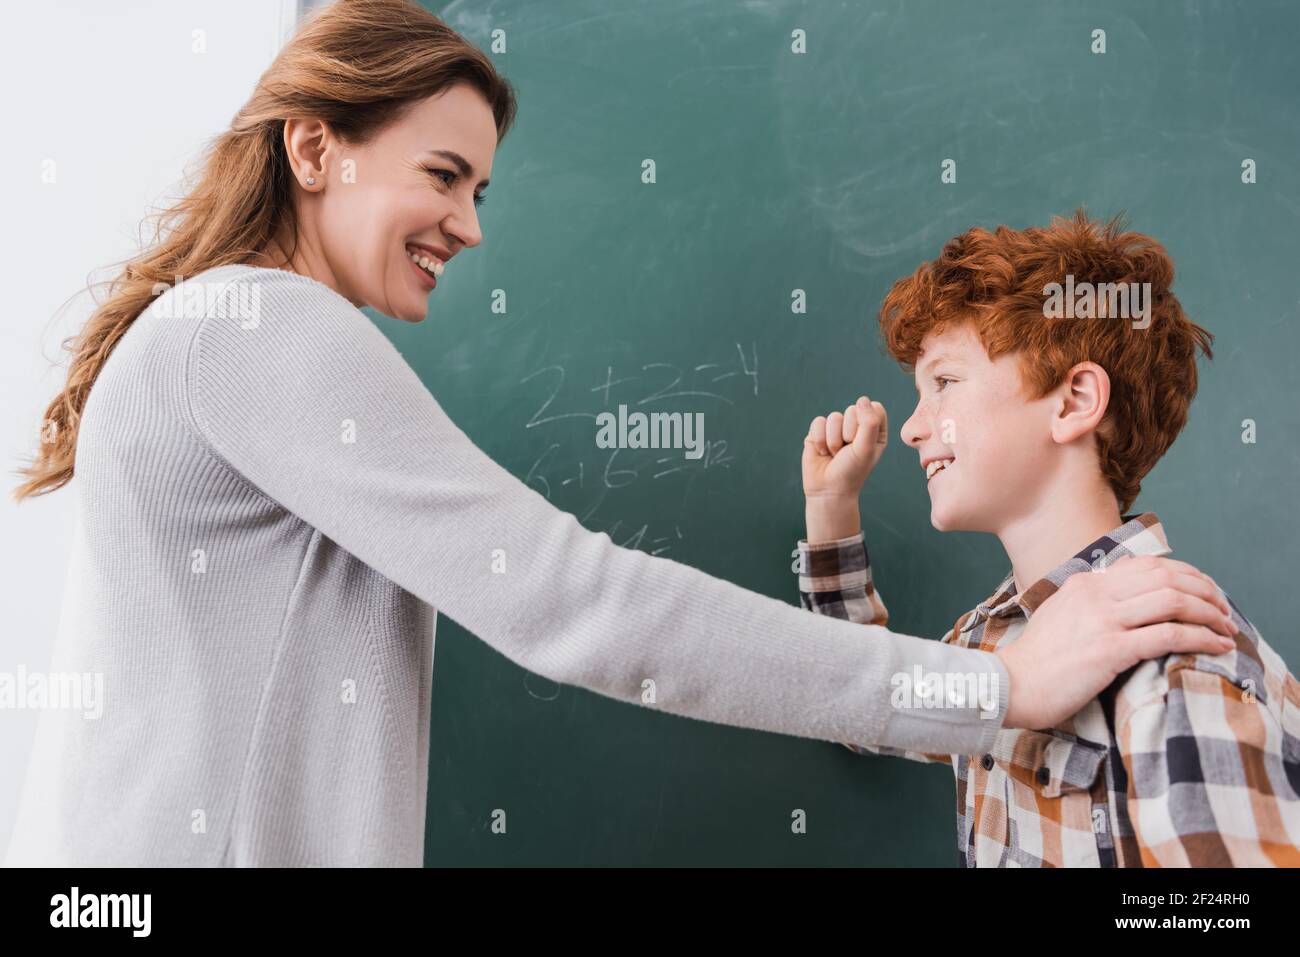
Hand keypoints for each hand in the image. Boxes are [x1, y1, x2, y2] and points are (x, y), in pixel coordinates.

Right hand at [803, 396, 888, 541]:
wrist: (828, 490)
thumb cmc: (852, 472)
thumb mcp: (866, 448)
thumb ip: (869, 422)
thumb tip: (862, 399)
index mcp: (875, 430)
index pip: (874, 408)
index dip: (866, 423)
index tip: (863, 443)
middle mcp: (857, 426)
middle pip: (852, 410)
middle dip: (847, 433)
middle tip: (847, 452)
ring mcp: (837, 428)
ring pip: (834, 417)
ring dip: (832, 440)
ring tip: (834, 454)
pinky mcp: (819, 431)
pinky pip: (818, 422)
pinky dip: (819, 440)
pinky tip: (822, 452)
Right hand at [996, 554, 1237, 729]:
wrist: (1011, 685)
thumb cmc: (1037, 660)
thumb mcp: (1061, 615)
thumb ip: (1091, 603)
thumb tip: (1124, 600)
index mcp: (1084, 584)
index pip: (1147, 565)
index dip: (1186, 574)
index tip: (1205, 591)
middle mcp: (1095, 594)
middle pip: (1166, 577)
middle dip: (1206, 591)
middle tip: (1223, 610)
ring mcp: (1102, 620)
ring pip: (1172, 601)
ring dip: (1209, 614)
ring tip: (1226, 629)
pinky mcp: (1110, 650)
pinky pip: (1168, 636)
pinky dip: (1200, 639)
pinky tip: (1216, 647)